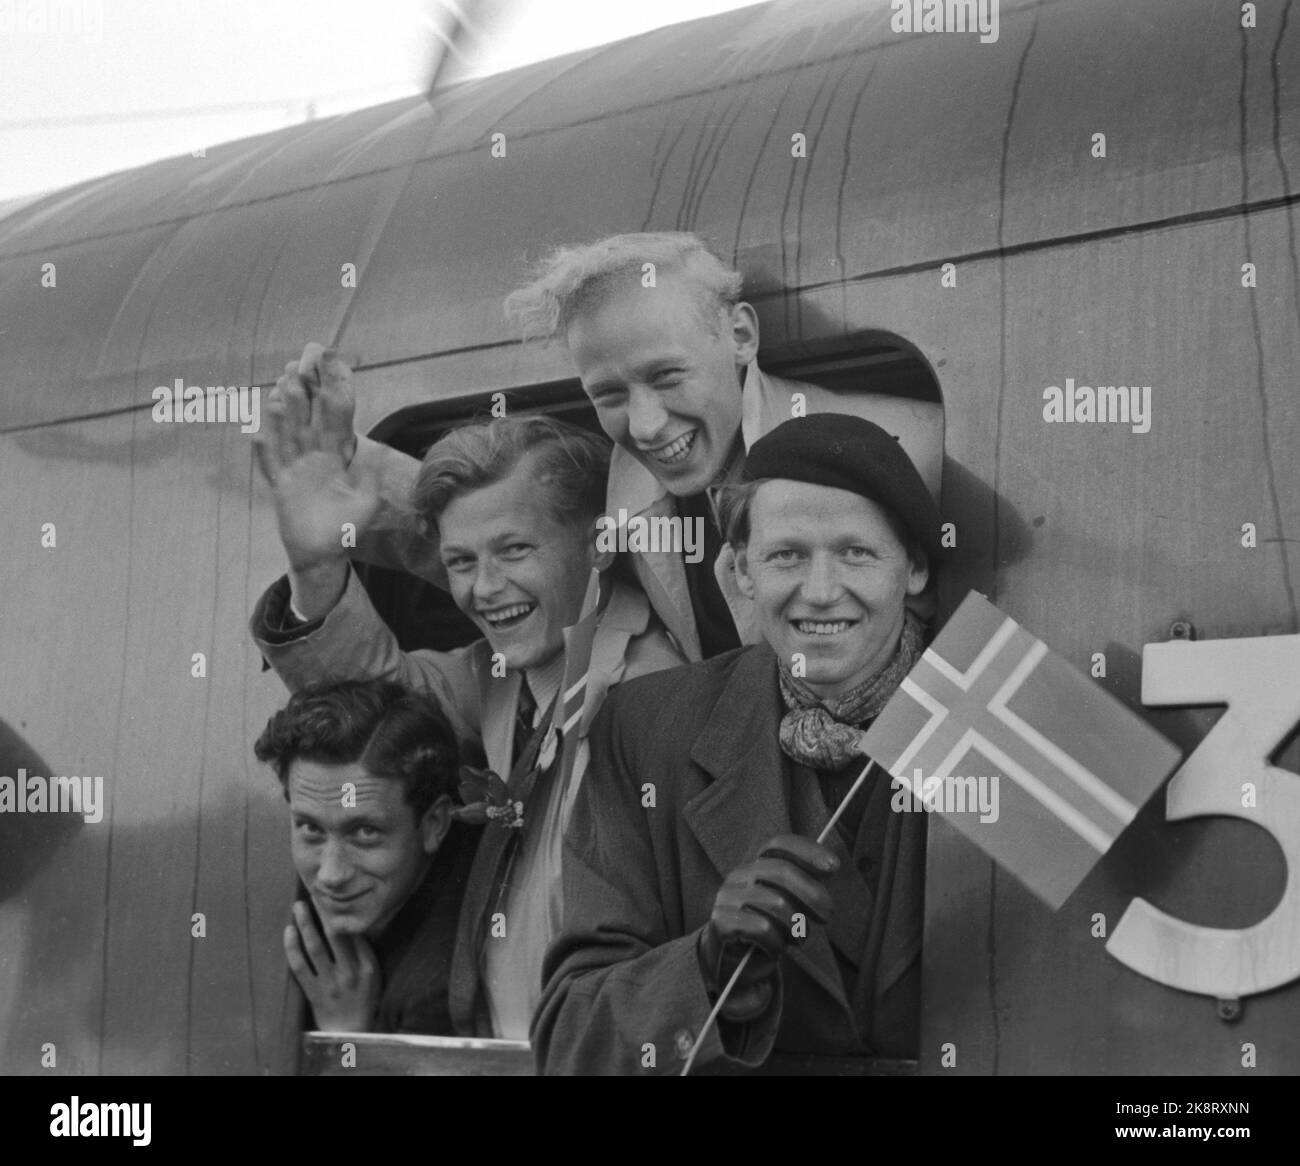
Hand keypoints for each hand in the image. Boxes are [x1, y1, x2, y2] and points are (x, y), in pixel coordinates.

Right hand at [254, 347, 380, 611]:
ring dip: (285, 411)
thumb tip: (376, 451)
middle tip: (301, 361)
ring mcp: (295, 470)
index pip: (336, 417)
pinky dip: (264, 454)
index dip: (335, 392)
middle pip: (308, 418)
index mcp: (336, 456)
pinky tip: (257, 435)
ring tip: (283, 384)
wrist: (322, 553)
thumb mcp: (365, 502)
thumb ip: (369, 477)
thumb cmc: (346, 527)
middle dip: (306, 390)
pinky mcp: (281, 487)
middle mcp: (314, 457)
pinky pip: (271, 468)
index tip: (334, 365)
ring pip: (288, 434)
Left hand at [284, 900, 380, 1032]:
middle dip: (322, 913)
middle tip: (312, 893)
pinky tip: (289, 932)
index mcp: (367, 965)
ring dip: (305, 925)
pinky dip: (292, 948)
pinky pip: (299, 966)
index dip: (341, 913)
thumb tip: (350, 922)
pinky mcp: (311, 992)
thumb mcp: (374, 973)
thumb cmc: (365, 998)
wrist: (349, 1032)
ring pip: (314, 948)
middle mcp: (348, 972)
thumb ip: (364, 950)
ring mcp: (328, 983)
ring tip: (298, 907)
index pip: (353, 933)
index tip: (332, 896)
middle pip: (333, 936)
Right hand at [699, 834, 838, 1021]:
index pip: (778, 845)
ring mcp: (727, 898)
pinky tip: (775, 950)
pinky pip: (762, 928)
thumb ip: (802, 886)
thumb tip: (830, 866)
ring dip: (796, 926)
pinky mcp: (721, 922)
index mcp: (754, 867)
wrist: (730, 966)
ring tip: (797, 939)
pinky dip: (777, 943)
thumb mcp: (786, 906)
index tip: (834, 866)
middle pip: (782, 872)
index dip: (807, 851)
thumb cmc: (765, 932)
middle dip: (813, 893)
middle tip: (826, 916)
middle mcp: (737, 877)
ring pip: (777, 903)